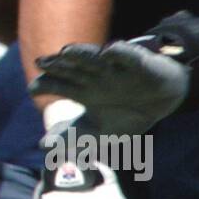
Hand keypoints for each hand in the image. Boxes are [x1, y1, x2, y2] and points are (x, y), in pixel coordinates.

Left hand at [30, 11, 198, 132]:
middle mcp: (94, 76)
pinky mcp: (137, 63)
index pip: (58, 84)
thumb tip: (42, 147)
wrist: (164, 101)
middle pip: (71, 68)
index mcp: (83, 90)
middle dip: (57, 65)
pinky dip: (119, 54)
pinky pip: (127, 56)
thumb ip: (72, 140)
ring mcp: (114, 68)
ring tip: (67, 52)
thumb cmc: (127, 113)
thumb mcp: (99, 133)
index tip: (33, 88)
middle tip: (42, 62)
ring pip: (94, 58)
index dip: (46, 85)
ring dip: (81, 54)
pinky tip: (109, 52)